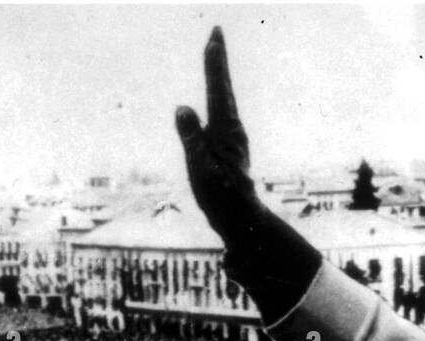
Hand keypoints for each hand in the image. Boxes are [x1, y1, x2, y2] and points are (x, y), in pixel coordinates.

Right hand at [175, 26, 263, 243]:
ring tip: (214, 58)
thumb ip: (191, 138)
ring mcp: (231, 139)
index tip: (214, 39)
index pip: (218, 90)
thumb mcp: (202, 169)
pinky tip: (215, 102)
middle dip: (218, 61)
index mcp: (226, 131)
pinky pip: (220, 115)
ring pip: (223, 100)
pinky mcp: (228, 150)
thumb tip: (183, 109)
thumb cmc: (221, 198)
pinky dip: (216, 98)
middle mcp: (232, 130)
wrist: (242, 222)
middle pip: (223, 88)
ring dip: (217, 77)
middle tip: (216, 34)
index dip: (214, 64)